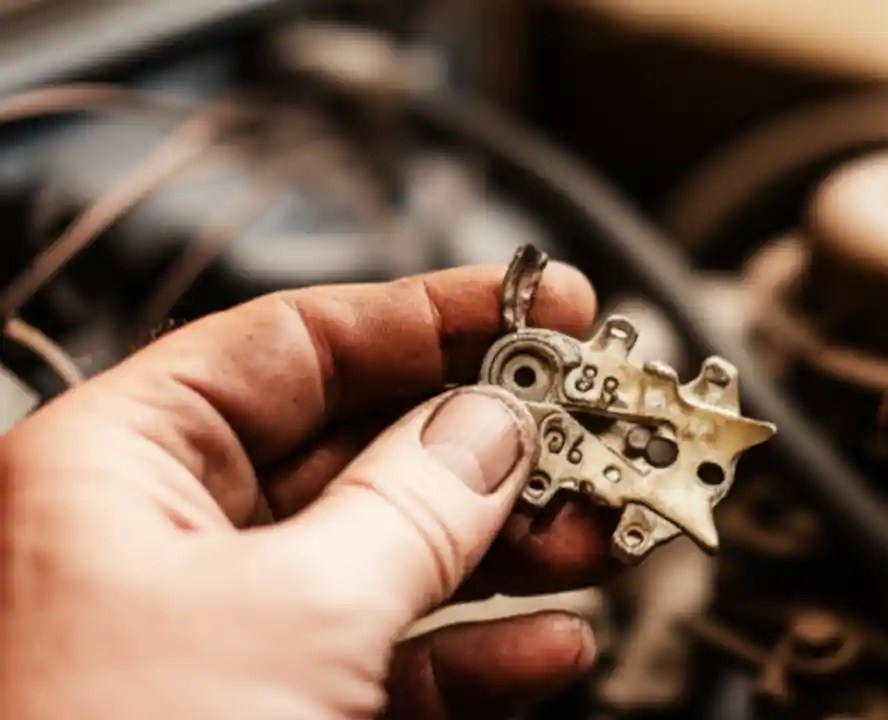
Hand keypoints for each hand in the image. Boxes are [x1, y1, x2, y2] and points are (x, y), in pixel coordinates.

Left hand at [0, 264, 612, 718]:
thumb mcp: (295, 613)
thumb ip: (411, 503)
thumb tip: (491, 425)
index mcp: (120, 469)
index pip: (296, 342)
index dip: (431, 315)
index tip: (543, 306)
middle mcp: (164, 542)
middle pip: (359, 448)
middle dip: (487, 442)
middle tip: (590, 425)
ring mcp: (223, 638)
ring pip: (389, 556)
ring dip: (505, 548)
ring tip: (597, 532)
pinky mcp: (272, 718)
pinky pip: (393, 661)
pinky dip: (479, 654)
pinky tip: (552, 645)